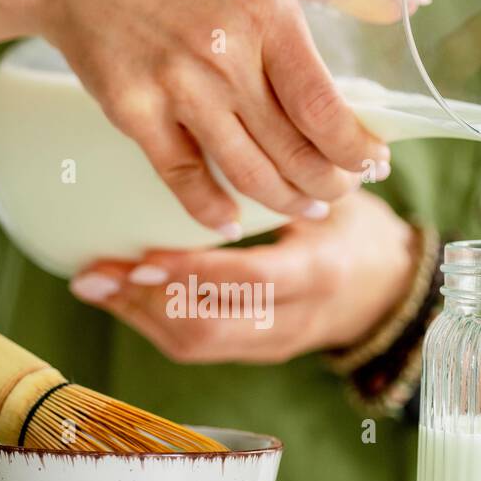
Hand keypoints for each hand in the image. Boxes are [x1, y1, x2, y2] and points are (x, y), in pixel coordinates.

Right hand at [32, 0, 392, 236]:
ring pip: (246, 172)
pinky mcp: (135, 114)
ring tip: (305, 207)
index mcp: (265, 13)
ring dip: (283, 202)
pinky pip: (182, 177)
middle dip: (328, 184)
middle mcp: (224, 57)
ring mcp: (177, 90)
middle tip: (341, 191)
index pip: (324, 106)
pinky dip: (210, 209)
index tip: (375, 163)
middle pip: (292, 150)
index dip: (355, 148)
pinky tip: (232, 221)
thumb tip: (404, 1)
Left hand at [68, 191, 419, 363]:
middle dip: (146, 303)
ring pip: (195, 344)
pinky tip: (119, 297)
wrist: (387, 290)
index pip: (250, 282)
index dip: (195, 274)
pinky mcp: (254, 352)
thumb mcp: (333, 192)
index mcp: (318, 272)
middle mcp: (294, 319)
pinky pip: (196, 346)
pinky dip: (152, 321)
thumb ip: (283, 175)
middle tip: (96, 273)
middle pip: (210, 327)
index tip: (143, 257)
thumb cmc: (354, 224)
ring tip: (93, 283)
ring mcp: (272, 343)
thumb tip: (216, 127)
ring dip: (138, 315)